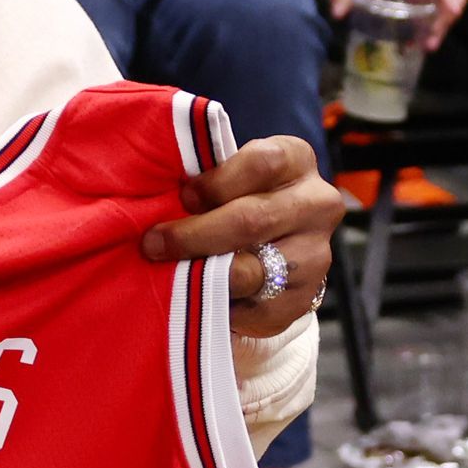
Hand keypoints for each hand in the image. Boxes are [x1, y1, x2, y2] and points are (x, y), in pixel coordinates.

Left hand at [140, 136, 341, 337]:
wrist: (268, 244)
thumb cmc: (229, 198)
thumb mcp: (221, 174)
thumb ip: (198, 177)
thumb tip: (150, 190)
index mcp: (294, 159)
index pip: (262, 164)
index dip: (216, 183)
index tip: (183, 197)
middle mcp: (316, 203)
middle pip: (253, 220)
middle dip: (194, 235)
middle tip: (154, 244)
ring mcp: (317, 252)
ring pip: (254, 269)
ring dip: (205, 274)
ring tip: (173, 273)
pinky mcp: (307, 295)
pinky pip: (259, 308)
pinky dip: (224, 307)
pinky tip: (200, 299)